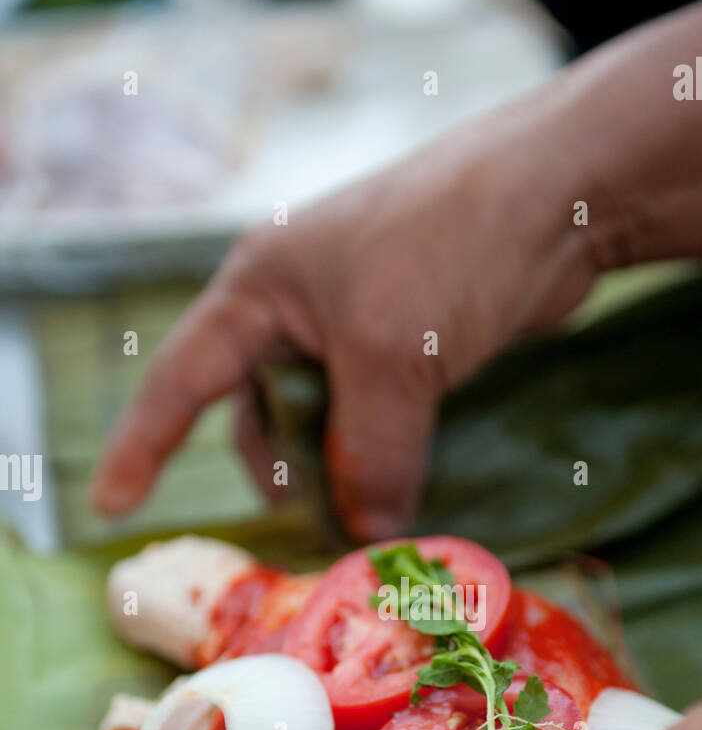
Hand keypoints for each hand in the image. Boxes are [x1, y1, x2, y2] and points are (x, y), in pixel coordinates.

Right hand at [90, 106, 598, 540]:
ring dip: (337, 470)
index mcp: (263, 287)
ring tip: (362, 517)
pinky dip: (382, 457)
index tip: (113, 505)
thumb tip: (367, 535)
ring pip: (323, 418)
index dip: (145, 445)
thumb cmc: (451, 247)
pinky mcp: (413, 342)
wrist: (560, 194)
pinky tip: (401, 491)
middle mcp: (299, 303)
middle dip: (277, 469)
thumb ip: (371, 452)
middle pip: (259, 408)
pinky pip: (377, 415)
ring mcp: (358, 321)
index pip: (184, 377)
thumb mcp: (392, 355)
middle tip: (307, 525)